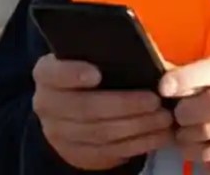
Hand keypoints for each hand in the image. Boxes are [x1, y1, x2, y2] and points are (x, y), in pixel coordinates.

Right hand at [32, 54, 174, 170]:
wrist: (74, 109)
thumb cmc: (93, 74)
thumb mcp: (94, 58)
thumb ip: (113, 54)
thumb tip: (149, 61)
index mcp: (47, 73)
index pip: (53, 73)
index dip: (72, 73)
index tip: (96, 73)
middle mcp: (46, 104)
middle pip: (83, 108)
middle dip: (123, 104)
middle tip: (154, 100)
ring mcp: (58, 133)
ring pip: (99, 133)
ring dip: (136, 126)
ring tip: (163, 117)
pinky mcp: (76, 154)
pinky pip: (109, 152)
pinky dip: (138, 144)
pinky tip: (159, 134)